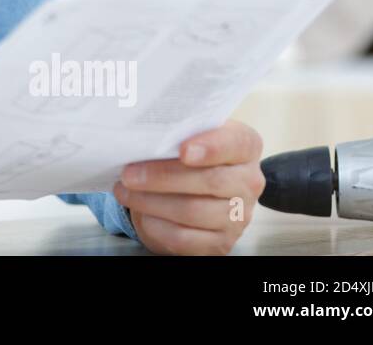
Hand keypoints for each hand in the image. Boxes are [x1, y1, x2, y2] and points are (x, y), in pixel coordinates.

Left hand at [113, 119, 264, 254]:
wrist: (188, 189)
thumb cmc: (185, 155)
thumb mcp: (186, 134)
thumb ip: (176, 130)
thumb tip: (141, 132)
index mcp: (244, 146)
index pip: (236, 143)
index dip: (211, 147)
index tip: (183, 150)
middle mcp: (248, 182)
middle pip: (210, 180)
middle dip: (163, 176)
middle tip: (129, 173)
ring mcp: (238, 215)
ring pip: (192, 211)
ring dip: (150, 201)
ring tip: (124, 191)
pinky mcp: (220, 242)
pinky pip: (184, 237)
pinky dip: (156, 225)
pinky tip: (140, 213)